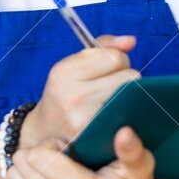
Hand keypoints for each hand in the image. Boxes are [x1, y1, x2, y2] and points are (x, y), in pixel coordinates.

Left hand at [3, 127, 163, 178]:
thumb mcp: (140, 169)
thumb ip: (131, 150)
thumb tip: (124, 132)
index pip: (38, 155)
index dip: (50, 144)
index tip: (67, 147)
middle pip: (22, 164)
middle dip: (38, 154)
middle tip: (59, 158)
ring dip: (28, 168)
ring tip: (51, 170)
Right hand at [20, 34, 138, 150]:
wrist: (46, 133)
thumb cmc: (67, 93)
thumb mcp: (75, 64)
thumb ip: (105, 47)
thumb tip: (131, 40)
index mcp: (64, 73)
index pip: (115, 57)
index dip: (117, 60)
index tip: (107, 69)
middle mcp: (73, 97)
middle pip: (129, 77)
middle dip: (125, 78)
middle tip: (110, 87)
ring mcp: (85, 121)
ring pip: (132, 98)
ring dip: (128, 96)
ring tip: (111, 101)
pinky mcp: (97, 138)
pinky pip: (130, 118)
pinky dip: (126, 114)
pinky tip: (114, 116)